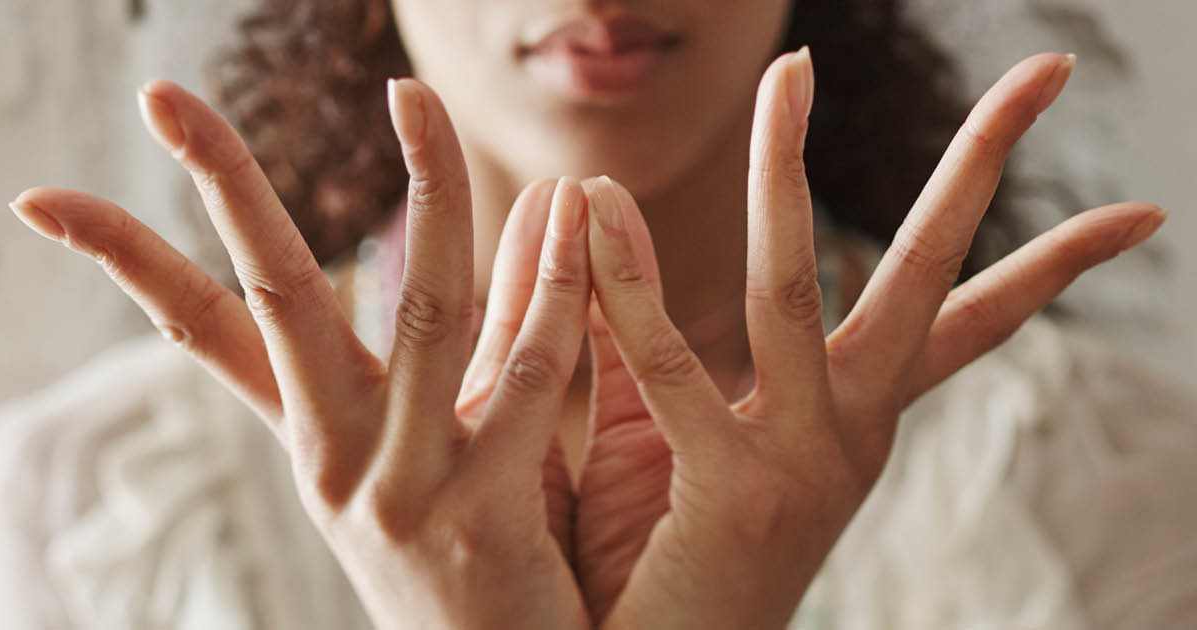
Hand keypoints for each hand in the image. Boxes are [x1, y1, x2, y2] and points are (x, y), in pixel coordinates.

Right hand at [9, 79, 593, 629]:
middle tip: (163, 99)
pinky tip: (567, 217)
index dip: (127, 265)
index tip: (46, 200)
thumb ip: (486, 325)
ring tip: (417, 102)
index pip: (206, 335)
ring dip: (429, 196)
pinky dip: (550, 290)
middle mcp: (336, 460)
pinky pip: (523, 378)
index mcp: (315, 437)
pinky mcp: (479, 515)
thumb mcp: (452, 433)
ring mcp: (399, 489)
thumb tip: (531, 202)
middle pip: (275, 301)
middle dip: (224, 193)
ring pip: (415, 313)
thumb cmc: (479, 547)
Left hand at [573, 49, 1165, 627]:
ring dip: (785, 168)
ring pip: (792, 288)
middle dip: (985, 166)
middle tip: (1049, 69)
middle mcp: (852, 430)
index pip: (970, 322)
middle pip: (931, 277)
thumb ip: (634, 329)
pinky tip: (597, 198)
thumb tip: (597, 214)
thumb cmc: (660, 549)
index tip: (1138, 215)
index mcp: (859, 417)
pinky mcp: (726, 491)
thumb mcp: (663, 427)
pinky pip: (664, 363)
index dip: (1055, 268)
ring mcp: (801, 460)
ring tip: (792, 70)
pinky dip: (628, 277)